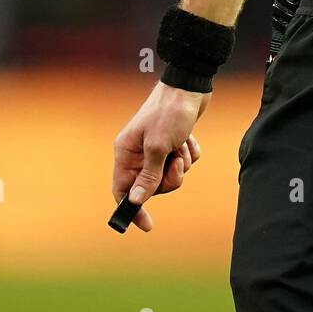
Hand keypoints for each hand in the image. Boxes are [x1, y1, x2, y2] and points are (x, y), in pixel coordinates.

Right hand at [112, 81, 210, 231]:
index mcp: (126, 152)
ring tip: (182, 145)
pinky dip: (189, 153)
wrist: (189, 86)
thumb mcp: (159, 147)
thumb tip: (135, 201)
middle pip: (151, 186)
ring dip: (181, 164)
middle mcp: (138, 152)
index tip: (147, 225)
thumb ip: (148, 176)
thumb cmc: (170, 113)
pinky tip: (189, 138)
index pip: (123, 189)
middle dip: (168, 179)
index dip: (133, 209)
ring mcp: (157, 147)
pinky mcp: (174, 143)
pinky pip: (183, 162)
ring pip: (170, 175)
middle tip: (176, 163)